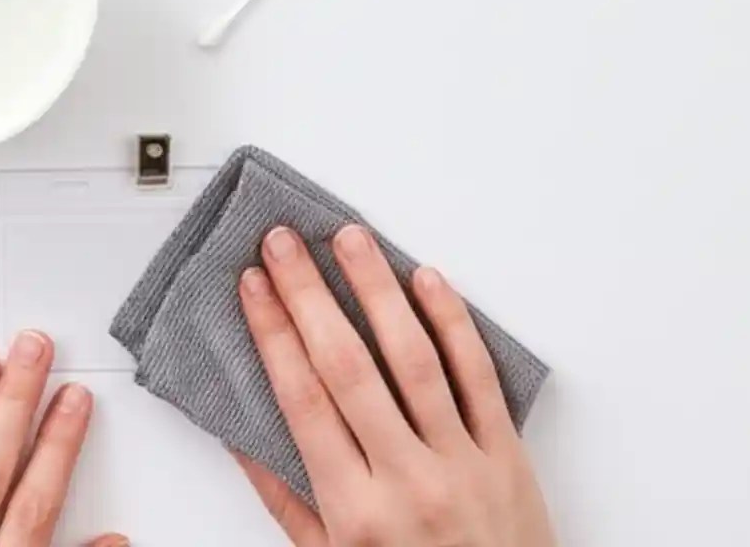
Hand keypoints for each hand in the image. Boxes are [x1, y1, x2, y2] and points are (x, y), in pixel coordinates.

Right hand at [235, 225, 554, 546]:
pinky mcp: (508, 453)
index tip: (253, 287)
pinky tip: (426, 280)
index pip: (302, 400)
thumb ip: (287, 500)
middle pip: (348, 367)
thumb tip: (241, 436)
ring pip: (414, 359)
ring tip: (349, 239)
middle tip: (284, 243)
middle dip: (310, 296)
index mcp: (353, 510)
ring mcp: (462, 462)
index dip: (273, 334)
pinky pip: (479, 378)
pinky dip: (454, 324)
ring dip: (377, 290)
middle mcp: (406, 480)